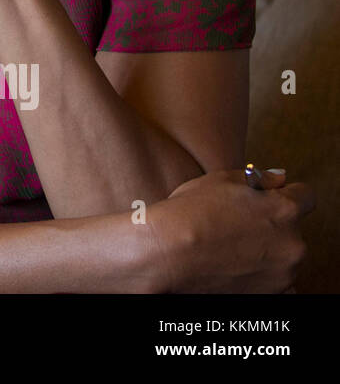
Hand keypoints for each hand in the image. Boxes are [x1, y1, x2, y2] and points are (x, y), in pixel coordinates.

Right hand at [144, 169, 314, 292]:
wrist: (168, 254)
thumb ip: (260, 179)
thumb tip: (279, 180)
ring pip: (283, 256)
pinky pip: (275, 281)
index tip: (272, 198)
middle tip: (237, 224)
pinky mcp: (271, 294)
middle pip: (293, 229)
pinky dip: (260, 275)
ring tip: (230, 247)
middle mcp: (293, 243)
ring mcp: (283, 273)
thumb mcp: (221, 180)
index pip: (305, 196)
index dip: (287, 194)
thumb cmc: (189, 214)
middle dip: (272, 225)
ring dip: (266, 251)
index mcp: (284, 210)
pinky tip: (234, 266)